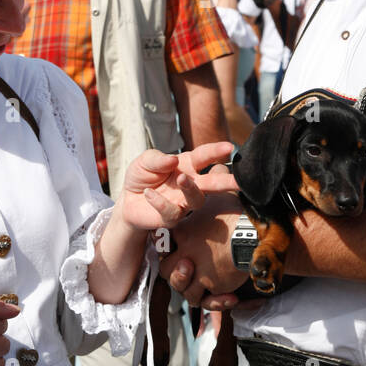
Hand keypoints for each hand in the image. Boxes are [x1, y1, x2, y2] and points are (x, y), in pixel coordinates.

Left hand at [117, 141, 234, 231]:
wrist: (127, 200)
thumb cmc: (142, 176)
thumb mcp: (145, 161)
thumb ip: (157, 159)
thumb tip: (173, 159)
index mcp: (187, 165)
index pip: (204, 156)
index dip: (216, 151)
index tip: (230, 147)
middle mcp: (190, 183)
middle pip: (212, 183)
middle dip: (226, 182)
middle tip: (237, 181)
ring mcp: (183, 202)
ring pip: (196, 200)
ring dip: (191, 188)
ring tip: (181, 179)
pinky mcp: (172, 217)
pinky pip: (172, 212)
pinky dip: (160, 202)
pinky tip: (148, 194)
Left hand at [162, 190, 247, 308]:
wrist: (252, 230)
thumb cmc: (236, 209)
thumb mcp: (221, 192)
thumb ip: (216, 180)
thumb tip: (220, 165)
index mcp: (183, 230)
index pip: (165, 241)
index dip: (167, 244)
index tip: (173, 244)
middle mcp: (186, 253)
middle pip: (166, 268)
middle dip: (173, 269)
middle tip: (185, 264)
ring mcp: (197, 272)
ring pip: (182, 288)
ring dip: (187, 285)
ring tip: (201, 280)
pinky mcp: (211, 286)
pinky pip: (205, 301)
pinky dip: (213, 302)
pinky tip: (226, 297)